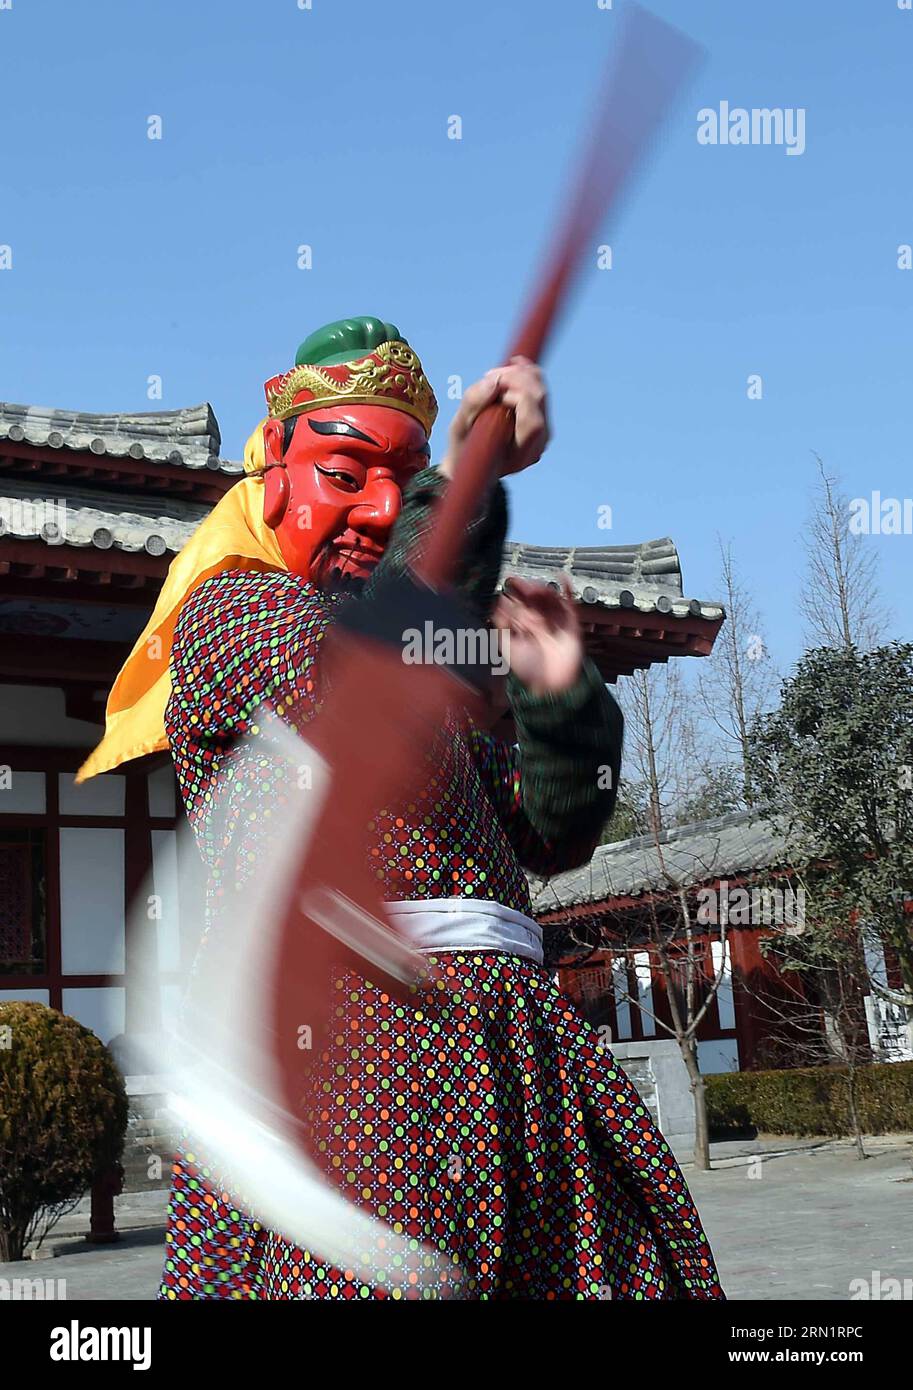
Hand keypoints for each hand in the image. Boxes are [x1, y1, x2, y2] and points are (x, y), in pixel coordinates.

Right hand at [438, 356, 548, 479]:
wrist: (470, 462)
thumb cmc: (463, 449)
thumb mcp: (459, 429)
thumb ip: (473, 405)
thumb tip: (493, 381)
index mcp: (521, 454)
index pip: (532, 420)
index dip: (515, 397)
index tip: (491, 392)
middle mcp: (538, 443)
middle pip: (538, 398)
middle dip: (515, 378)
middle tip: (489, 375)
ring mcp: (542, 430)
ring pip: (541, 389)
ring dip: (520, 373)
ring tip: (496, 372)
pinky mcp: (539, 417)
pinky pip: (539, 388)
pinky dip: (526, 372)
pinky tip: (512, 364)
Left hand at [492, 575, 582, 695]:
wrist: (552, 685)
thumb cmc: (528, 669)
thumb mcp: (507, 647)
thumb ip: (501, 626)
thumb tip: (497, 604)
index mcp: (523, 625)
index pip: (518, 604)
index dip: (514, 594)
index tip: (508, 583)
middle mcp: (539, 620)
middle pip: (533, 598)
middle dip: (526, 589)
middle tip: (520, 583)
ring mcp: (554, 620)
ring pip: (549, 598)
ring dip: (541, 589)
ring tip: (534, 587)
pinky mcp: (570, 622)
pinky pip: (569, 603)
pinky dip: (567, 590)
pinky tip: (561, 578)